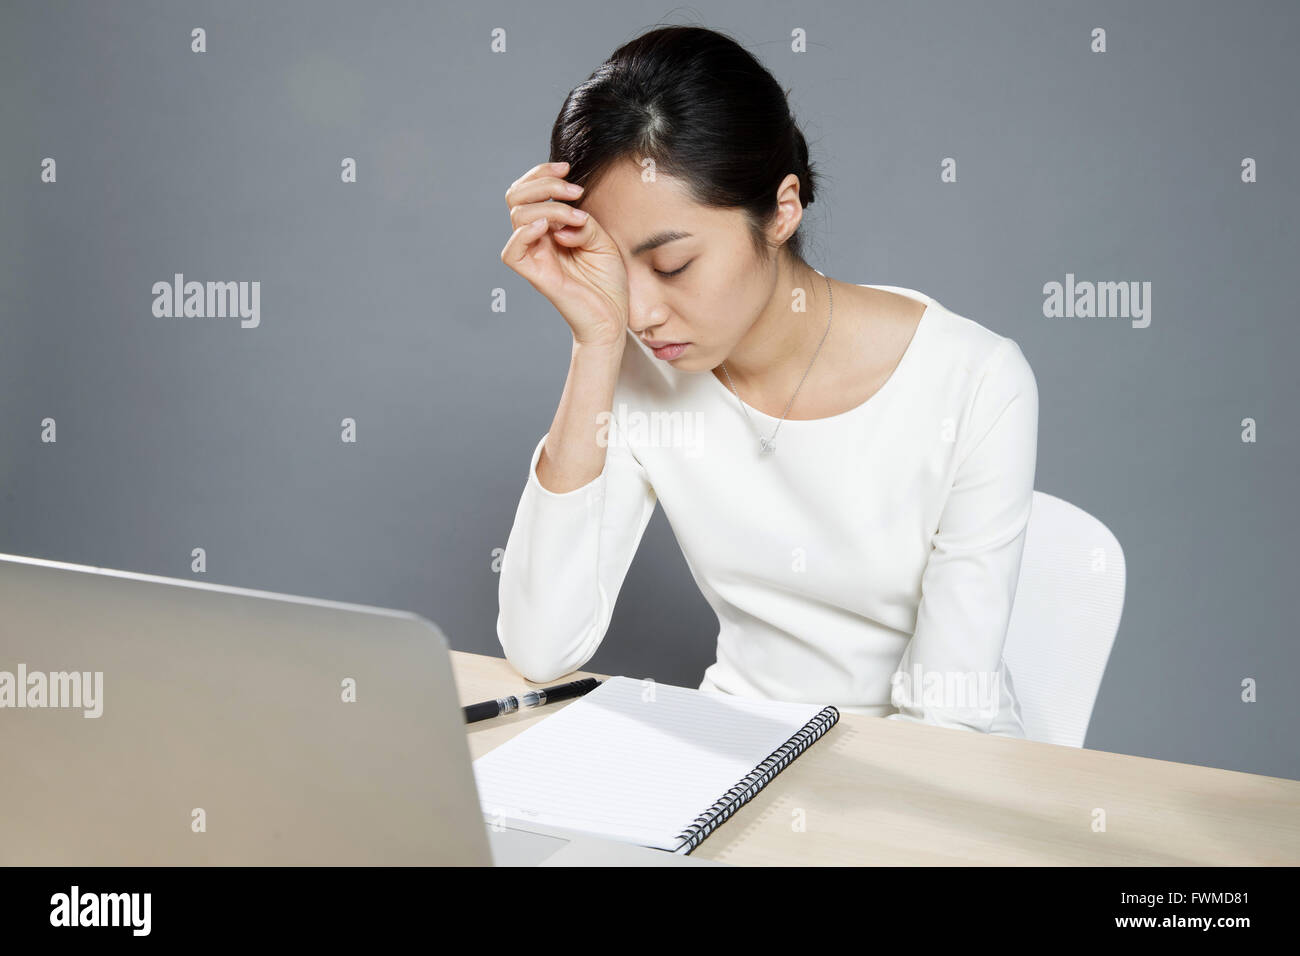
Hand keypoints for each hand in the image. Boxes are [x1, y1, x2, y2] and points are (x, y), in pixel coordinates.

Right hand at [500, 161, 629, 347]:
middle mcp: (538, 239)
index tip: (568, 168)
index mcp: (550, 227)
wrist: (612, 318)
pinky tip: (549, 229)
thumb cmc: (608, 282)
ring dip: (549, 206)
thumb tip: (562, 219)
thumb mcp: (602, 239)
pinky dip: (525, 233)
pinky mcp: (536, 275)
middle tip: (574, 191)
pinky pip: (512, 251)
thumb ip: (582, 222)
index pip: (528, 191)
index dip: (542, 173)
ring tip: (577, 217)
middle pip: (516, 196)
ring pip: (517, 216)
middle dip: (543, 182)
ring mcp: (535, 256)